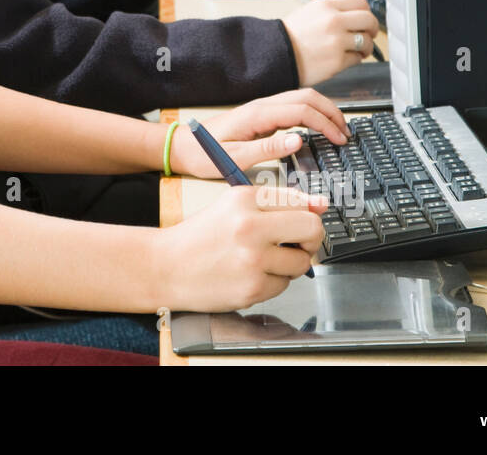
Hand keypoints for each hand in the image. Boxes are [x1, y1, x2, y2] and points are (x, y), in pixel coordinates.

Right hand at [159, 184, 328, 311]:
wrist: (166, 266)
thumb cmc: (199, 237)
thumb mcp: (231, 207)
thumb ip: (274, 203)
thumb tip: (320, 204)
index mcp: (244, 199)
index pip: (300, 202)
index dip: (307, 214)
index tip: (306, 221)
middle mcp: (250, 227)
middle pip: (312, 229)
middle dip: (310, 239)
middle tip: (296, 244)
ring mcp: (252, 260)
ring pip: (301, 262)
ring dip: (289, 264)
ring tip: (261, 261)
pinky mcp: (252, 288)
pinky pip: (283, 285)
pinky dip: (271, 282)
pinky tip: (248, 275)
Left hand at [167, 88, 348, 178]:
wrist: (183, 146)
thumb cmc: (204, 154)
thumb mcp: (234, 158)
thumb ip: (266, 149)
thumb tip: (297, 141)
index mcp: (257, 114)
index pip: (302, 110)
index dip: (325, 123)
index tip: (340, 139)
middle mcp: (261, 106)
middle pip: (306, 97)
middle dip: (331, 112)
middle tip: (346, 133)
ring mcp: (261, 109)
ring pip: (301, 98)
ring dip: (323, 110)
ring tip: (338, 129)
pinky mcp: (260, 116)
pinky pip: (292, 107)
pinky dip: (312, 113)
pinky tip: (318, 127)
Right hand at [281, 0, 380, 86]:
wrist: (274, 56)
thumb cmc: (289, 37)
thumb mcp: (309, 12)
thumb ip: (333, 11)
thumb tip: (356, 16)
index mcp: (326, 5)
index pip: (359, 1)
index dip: (366, 11)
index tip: (365, 19)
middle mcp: (333, 20)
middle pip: (368, 20)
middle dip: (372, 29)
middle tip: (368, 35)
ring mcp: (336, 41)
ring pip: (366, 41)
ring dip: (364, 47)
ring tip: (356, 51)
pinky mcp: (337, 60)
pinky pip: (357, 59)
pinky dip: (353, 60)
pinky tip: (343, 59)